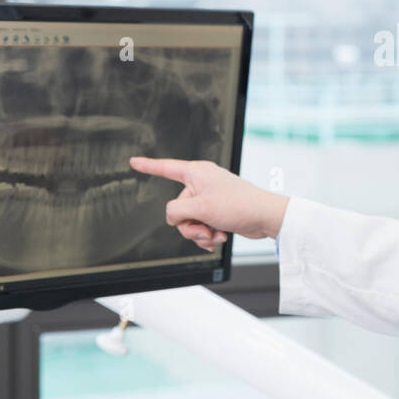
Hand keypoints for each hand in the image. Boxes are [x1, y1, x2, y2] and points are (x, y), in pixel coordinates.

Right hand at [129, 157, 289, 250]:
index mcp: (197, 173)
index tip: (133, 161)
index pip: (166, 168)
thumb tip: (173, 217)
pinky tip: (221, 236)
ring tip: (216, 234)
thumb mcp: (201, 208)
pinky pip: (201, 227)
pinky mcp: (216, 212)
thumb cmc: (239, 205)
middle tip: (205, 228)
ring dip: (200, 233)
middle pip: (177, 208)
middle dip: (189, 224)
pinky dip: (209, 235)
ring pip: (188, 222)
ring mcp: (209, 199)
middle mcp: (201, 183)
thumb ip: (177, 211)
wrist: (265, 218)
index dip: (148, 166)